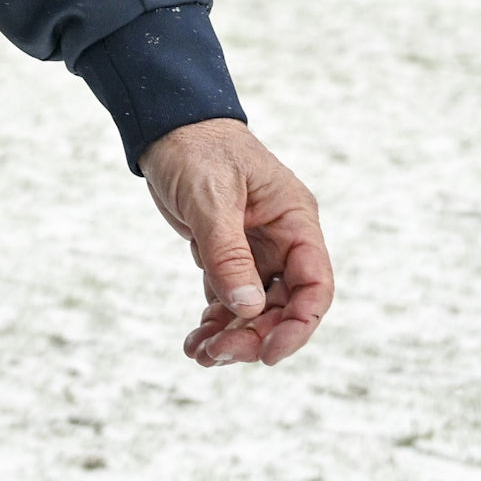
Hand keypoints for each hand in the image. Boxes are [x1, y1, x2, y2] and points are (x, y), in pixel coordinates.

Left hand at [142, 118, 333, 368]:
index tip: (269, 354)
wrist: (166, 126)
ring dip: (232, 336)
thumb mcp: (212, 199)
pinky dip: (215, 322)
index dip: (299, 325)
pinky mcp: (227, 255)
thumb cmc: (196, 149)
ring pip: (256, 308)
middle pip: (284, 305)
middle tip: (217, 354)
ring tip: (199, 354)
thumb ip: (228, 253)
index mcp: (295, 221)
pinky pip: (229, 298)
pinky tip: (194, 341)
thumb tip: (249, 308)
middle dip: (255, 335)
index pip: (315, 285)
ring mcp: (256, 249)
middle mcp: (282, 239)